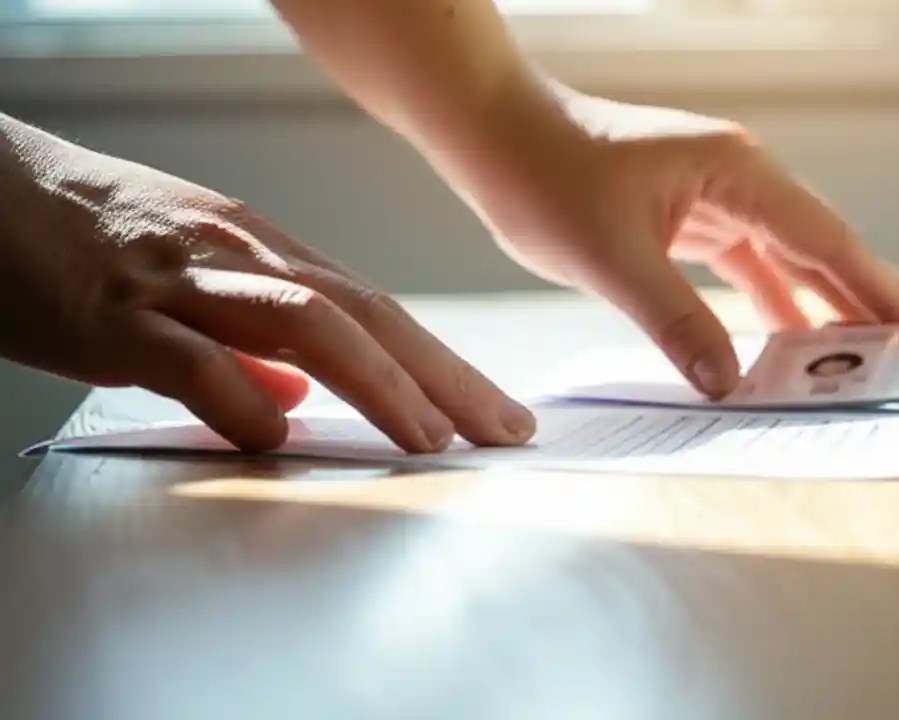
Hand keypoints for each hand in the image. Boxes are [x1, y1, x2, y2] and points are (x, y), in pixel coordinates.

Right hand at [0, 116, 533, 452]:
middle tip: (505, 431)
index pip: (376, 310)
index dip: (443, 363)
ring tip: (433, 439)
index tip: (495, 412)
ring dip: (378, 381)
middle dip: (444, 377)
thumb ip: (249, 338)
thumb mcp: (188, 278)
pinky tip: (277, 439)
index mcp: (262, 253)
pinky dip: (238, 397)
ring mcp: (181, 283)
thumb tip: (296, 402)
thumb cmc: (86, 239)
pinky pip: (189, 359)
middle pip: (366, 315)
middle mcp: (240, 259)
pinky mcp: (114, 317)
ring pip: (304, 323)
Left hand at [472, 87, 898, 397]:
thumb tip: (729, 384)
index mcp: (738, 172)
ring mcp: (720, 197)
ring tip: (891, 350)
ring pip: (796, 260)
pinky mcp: (693, 217)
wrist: (495, 136)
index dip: (885, 292)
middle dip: (887, 299)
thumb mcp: (610, 256)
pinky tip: (799, 342)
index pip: (829, 243)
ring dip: (837, 307)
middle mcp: (742, 180)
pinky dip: (780, 305)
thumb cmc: (545, 177)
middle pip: (830, 248)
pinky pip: (754, 268)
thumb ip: (676, 320)